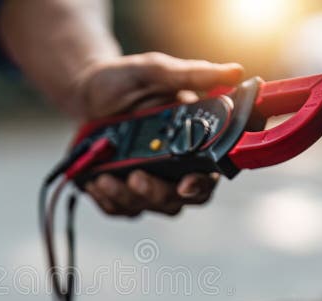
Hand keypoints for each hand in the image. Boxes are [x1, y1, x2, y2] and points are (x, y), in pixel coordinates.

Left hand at [72, 52, 243, 216]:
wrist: (86, 91)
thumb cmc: (126, 80)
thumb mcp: (156, 71)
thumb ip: (194, 75)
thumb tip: (235, 72)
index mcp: (192, 141)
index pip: (208, 175)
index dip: (200, 184)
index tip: (185, 184)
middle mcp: (173, 166)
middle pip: (176, 199)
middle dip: (156, 193)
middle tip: (135, 177)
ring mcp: (147, 180)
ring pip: (145, 206)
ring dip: (125, 197)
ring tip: (103, 177)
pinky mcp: (121, 189)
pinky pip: (118, 208)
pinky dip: (106, 199)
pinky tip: (93, 181)